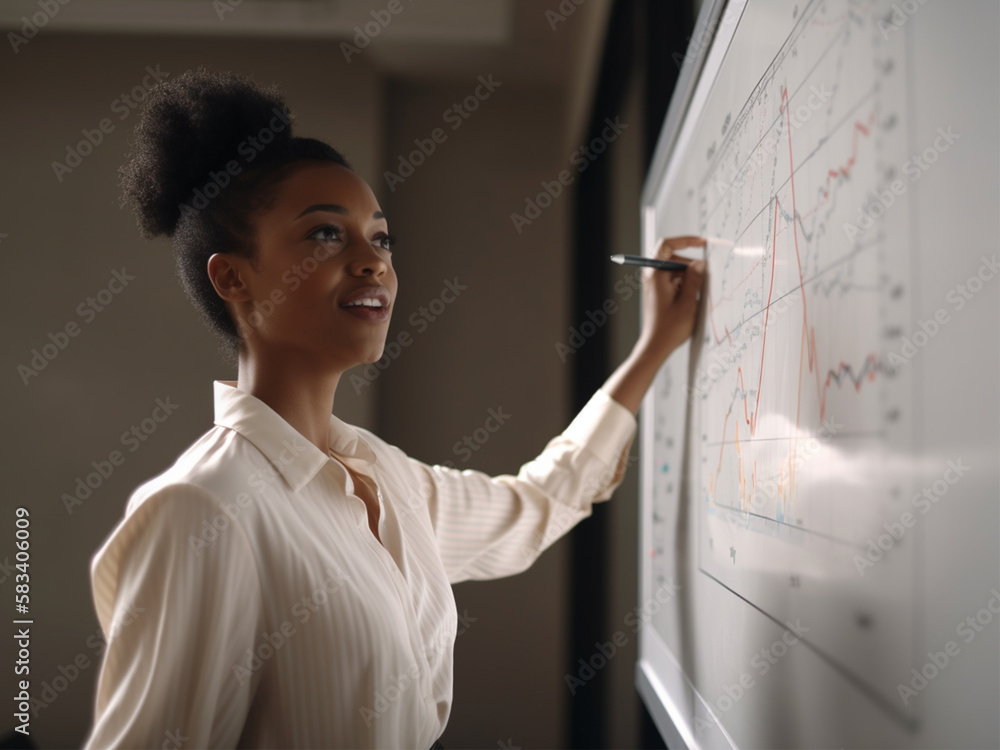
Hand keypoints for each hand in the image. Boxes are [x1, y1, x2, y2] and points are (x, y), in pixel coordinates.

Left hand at [635, 236, 705, 361]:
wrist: (656, 346)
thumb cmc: (669, 328)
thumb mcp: (688, 302)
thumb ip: (695, 279)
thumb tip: (700, 263)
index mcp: (655, 274)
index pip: (668, 244)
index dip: (686, 240)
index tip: (703, 243)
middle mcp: (652, 276)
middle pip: (674, 258)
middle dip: (691, 265)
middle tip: (704, 280)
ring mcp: (654, 284)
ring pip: (676, 270)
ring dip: (689, 278)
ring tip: (695, 296)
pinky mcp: (658, 292)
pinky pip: (674, 281)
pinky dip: (685, 285)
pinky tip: (690, 301)